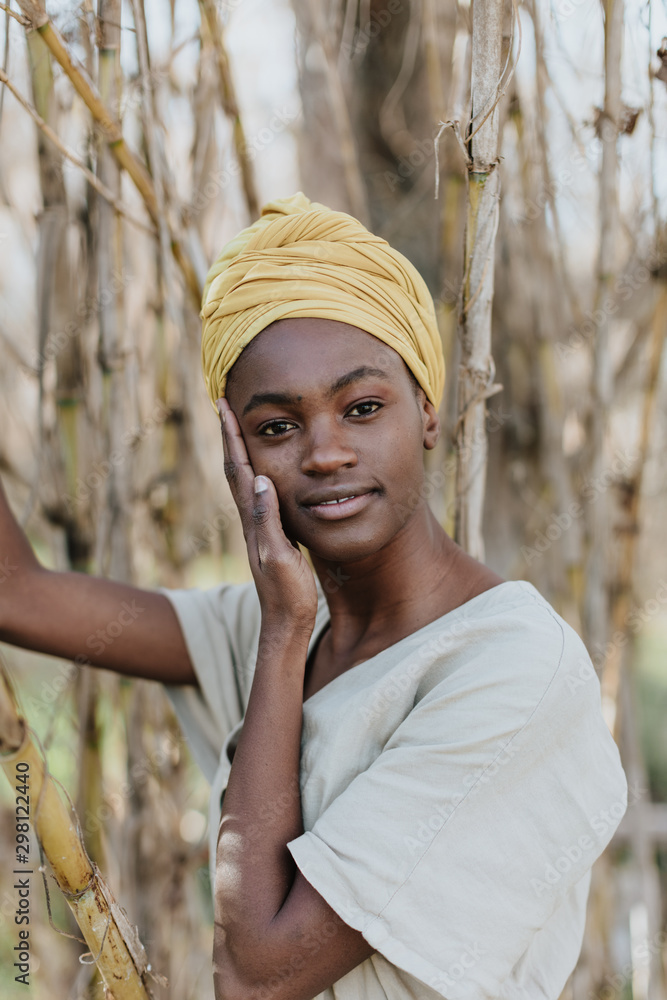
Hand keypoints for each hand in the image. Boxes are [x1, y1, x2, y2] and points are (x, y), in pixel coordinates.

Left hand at [216, 398, 317, 633]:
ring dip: (240, 450)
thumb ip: (268, 521)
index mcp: (252, 519)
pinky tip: (262, 469)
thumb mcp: (280, 558)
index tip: (223, 405)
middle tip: (224, 404)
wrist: (285, 623)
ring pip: (245, 479)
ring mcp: (258, 527)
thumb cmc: (287, 594)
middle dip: (230, 435)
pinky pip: (258, 493)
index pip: (238, 469)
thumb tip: (261, 479)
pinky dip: (255, 471)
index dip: (231, 436)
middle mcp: (250, 519)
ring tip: (239, 427)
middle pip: (235, 468)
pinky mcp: (268, 534)